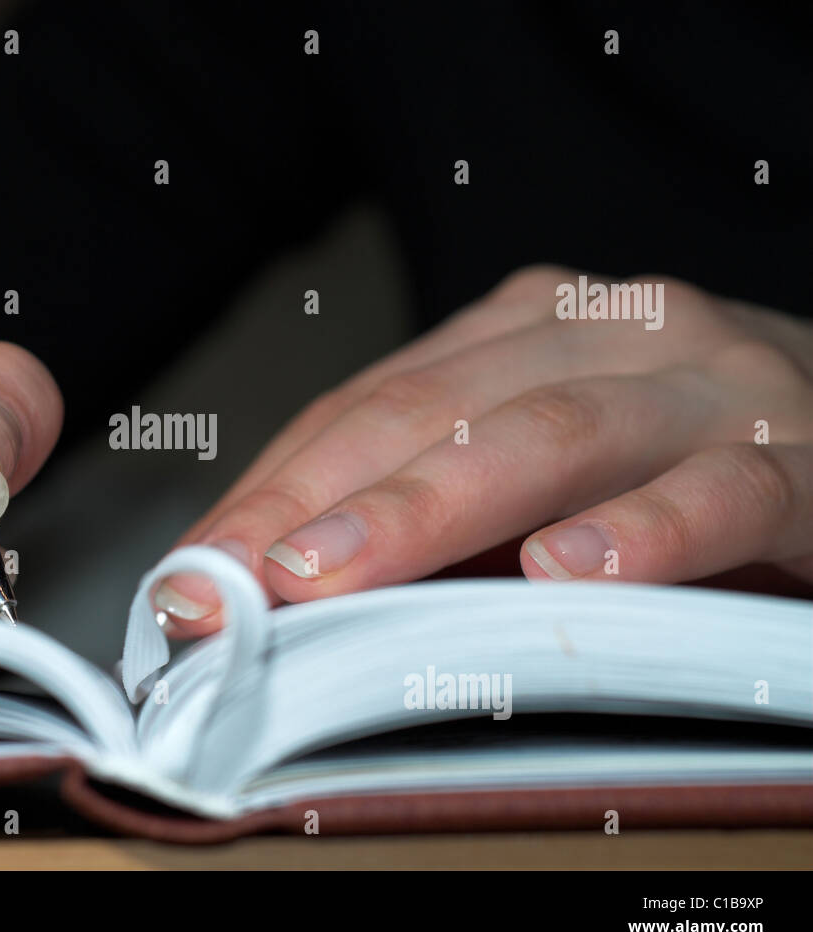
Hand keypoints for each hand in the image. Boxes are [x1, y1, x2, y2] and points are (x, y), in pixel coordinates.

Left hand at [154, 266, 812, 635]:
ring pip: (550, 435)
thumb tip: (284, 589)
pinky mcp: (807, 463)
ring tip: (336, 576)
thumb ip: (436, 510)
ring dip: (429, 511)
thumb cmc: (679, 463)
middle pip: (432, 412)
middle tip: (230, 587)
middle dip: (316, 506)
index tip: (194, 572)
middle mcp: (611, 332)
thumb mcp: (542, 471)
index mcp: (529, 327)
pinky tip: (565, 573)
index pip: (369, 406)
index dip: (272, 491)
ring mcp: (710, 387)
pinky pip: (718, 492)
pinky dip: (638, 533)